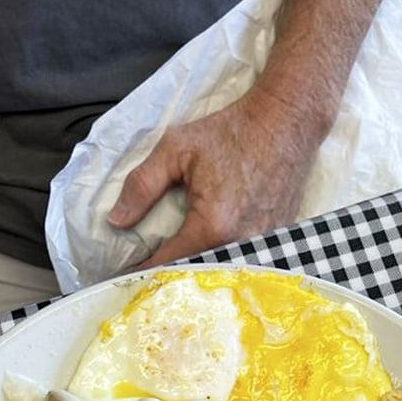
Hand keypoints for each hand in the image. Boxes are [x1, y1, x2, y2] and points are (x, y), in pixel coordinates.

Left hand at [107, 89, 317, 268]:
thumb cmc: (231, 131)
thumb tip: (116, 221)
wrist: (285, 121)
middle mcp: (239, 243)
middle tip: (148, 279)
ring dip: (196, 276)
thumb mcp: (176, 149)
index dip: (143, 271)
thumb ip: (142, 185)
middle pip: (195, 277)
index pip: (168, 264)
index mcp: (212, 225)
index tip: (124, 276)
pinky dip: (222, 266)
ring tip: (175, 275)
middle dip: (170, 278)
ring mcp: (262, 247)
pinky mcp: (275, 243)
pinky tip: (206, 261)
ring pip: (219, 275)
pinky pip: (242, 265)